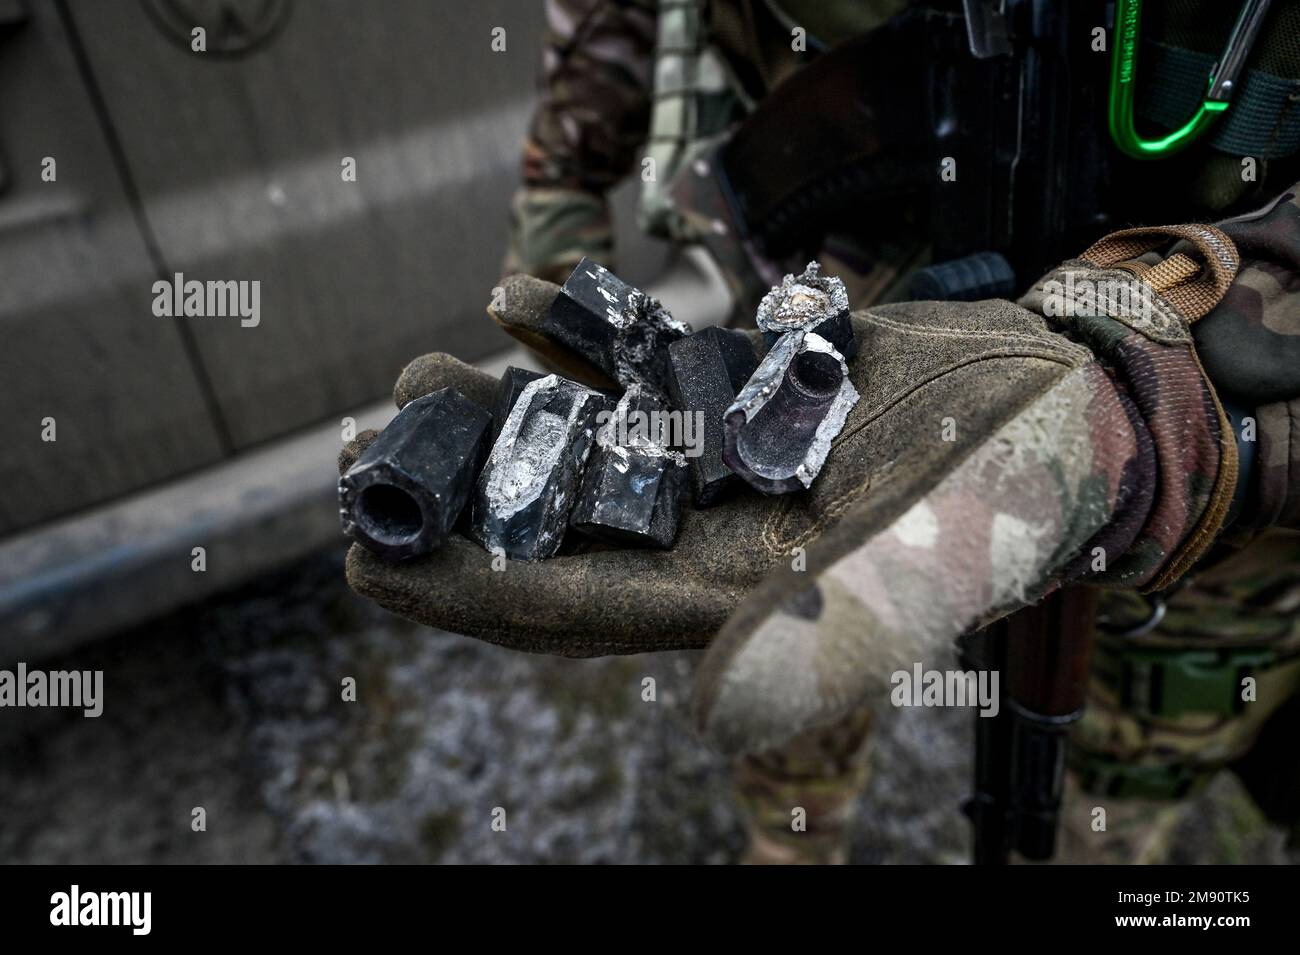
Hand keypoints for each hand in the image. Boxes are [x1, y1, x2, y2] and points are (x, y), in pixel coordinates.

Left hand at [344, 224, 1238, 754]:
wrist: (1063, 410)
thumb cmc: (1012, 497)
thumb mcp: (935, 571)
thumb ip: (833, 643)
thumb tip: (710, 711)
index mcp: (733, 598)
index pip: (574, 610)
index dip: (470, 593)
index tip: (371, 568)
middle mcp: (708, 535)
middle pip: (554, 525)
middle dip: (460, 496)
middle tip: (366, 459)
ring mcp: (718, 459)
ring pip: (584, 440)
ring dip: (501, 413)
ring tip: (417, 377)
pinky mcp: (740, 392)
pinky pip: (639, 365)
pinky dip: (580, 336)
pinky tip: (514, 298)